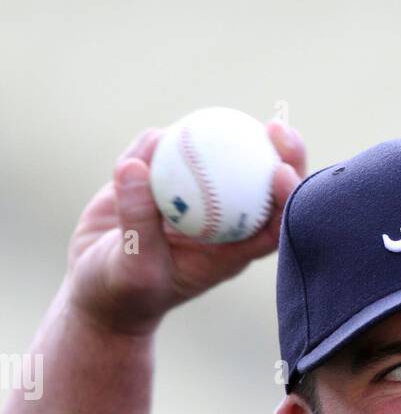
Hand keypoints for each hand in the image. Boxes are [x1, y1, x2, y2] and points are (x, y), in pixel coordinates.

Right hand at [64, 119, 306, 334]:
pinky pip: (164, 151)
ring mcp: (191, 197)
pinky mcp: (158, 181)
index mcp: (230, 251)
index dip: (291, 197)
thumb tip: (136, 167)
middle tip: (275, 127)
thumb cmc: (123, 293)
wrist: (96, 290)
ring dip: (218, 136)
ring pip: (214, 158)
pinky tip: (149, 144)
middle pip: (263, 184)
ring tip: (203, 121)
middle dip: (282, 153)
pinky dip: (157, 144)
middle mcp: (219, 221)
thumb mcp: (132, 267)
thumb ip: (138, 222)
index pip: (274, 224)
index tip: (282, 171)